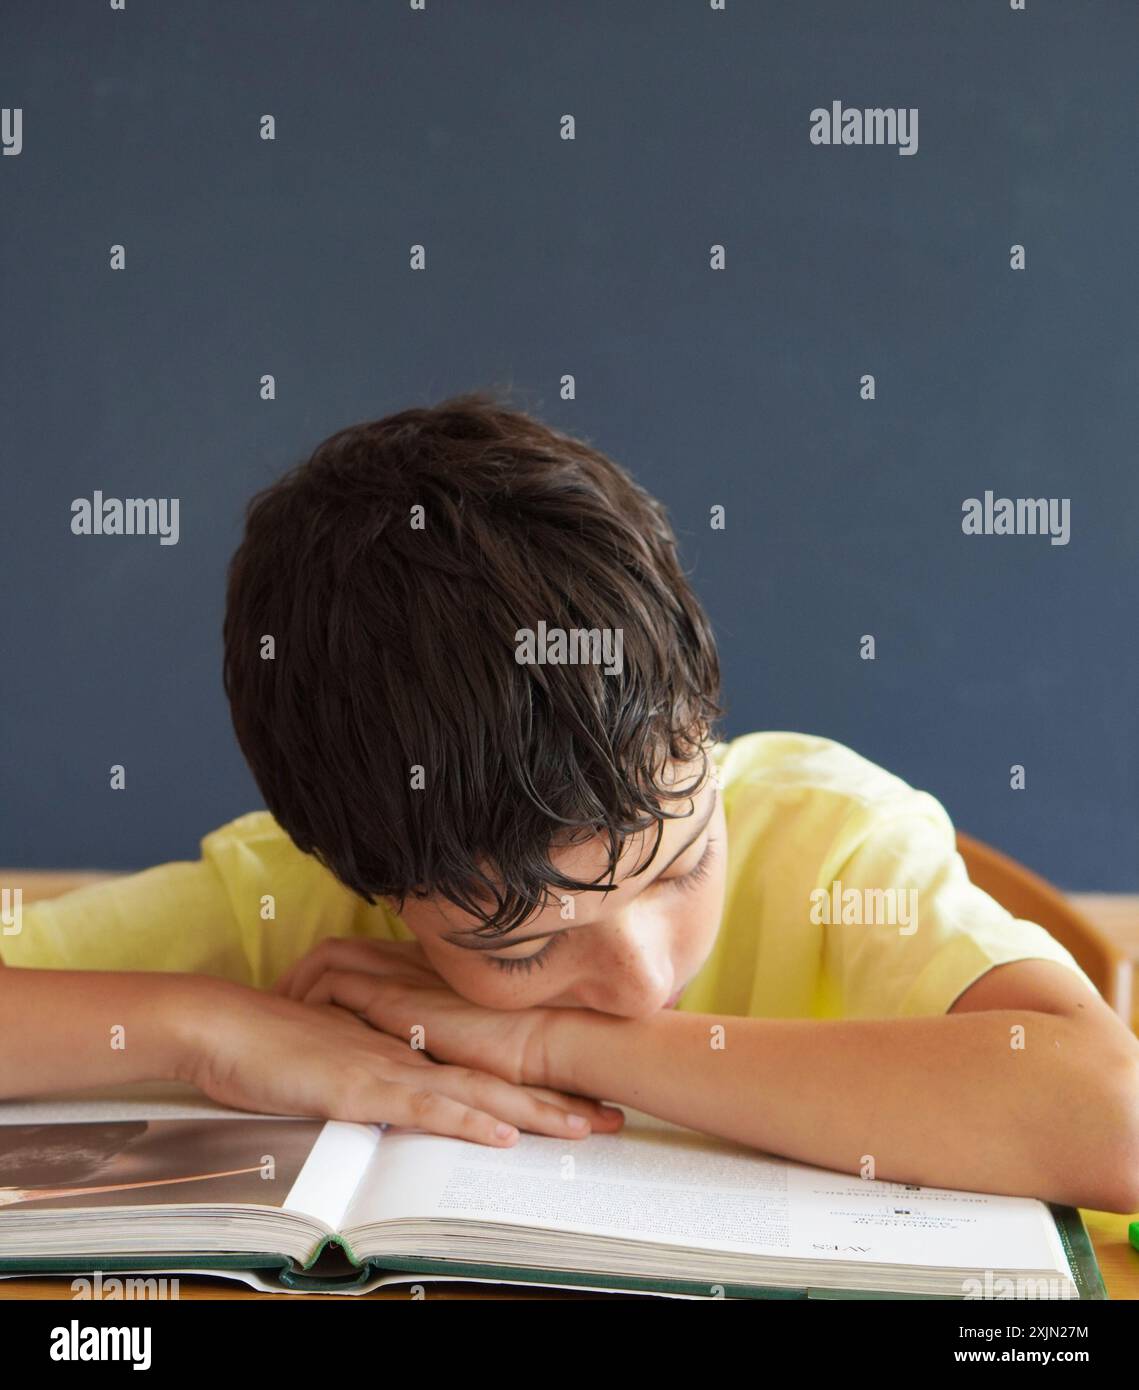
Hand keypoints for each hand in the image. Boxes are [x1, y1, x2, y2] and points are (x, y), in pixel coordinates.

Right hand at [176, 973, 619, 1145]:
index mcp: (407, 1052)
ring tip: (583, 1126)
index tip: (581, 1100)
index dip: (534, 1088)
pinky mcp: (362, 1087)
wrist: (225, 1026)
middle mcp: (411, 1056)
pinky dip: (467, 1121)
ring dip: (532, 1111)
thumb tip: (400, 1095)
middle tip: (612, 1118)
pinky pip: (424, 1108)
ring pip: (476, 1093)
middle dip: (557, 1102)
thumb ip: (373, 1075)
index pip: (483, 1073)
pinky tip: (502, 1132)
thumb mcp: (335, 1066)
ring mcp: (390, 1069)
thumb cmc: (273, 1048)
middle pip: (497, 1081)